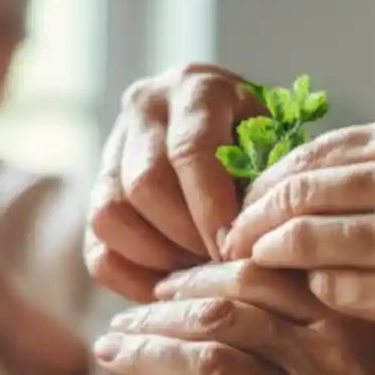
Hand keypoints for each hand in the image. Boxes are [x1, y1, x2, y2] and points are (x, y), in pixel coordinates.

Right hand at [85, 63, 264, 301]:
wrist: (234, 128)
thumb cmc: (266, 143)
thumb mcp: (278, 145)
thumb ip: (267, 181)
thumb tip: (253, 240)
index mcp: (195, 87)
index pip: (190, 150)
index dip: (211, 208)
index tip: (235, 249)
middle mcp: (145, 107)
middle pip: (144, 183)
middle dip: (185, 236)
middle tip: (220, 264)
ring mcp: (113, 147)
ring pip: (109, 214)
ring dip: (155, 257)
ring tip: (197, 272)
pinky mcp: (96, 191)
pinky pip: (96, 246)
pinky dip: (129, 277)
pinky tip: (168, 287)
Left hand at [93, 297, 374, 374]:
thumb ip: (354, 354)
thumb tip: (302, 346)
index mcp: (359, 329)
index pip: (261, 279)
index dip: (202, 278)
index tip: (171, 285)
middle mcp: (331, 362)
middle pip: (221, 313)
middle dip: (159, 312)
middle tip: (124, 318)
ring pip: (206, 365)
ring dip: (146, 357)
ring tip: (111, 355)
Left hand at [219, 111, 374, 374]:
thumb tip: (306, 185)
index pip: (314, 152)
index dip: (267, 182)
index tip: (244, 205)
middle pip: (296, 193)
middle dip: (248, 221)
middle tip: (223, 245)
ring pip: (303, 245)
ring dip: (264, 262)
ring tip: (242, 276)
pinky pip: (334, 298)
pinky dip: (312, 302)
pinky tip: (302, 311)